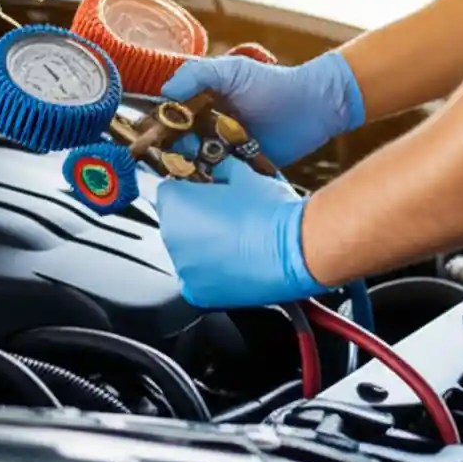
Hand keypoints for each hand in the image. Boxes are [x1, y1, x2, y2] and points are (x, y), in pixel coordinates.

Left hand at [156, 157, 327, 307]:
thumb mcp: (242, 175)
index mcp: (175, 203)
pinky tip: (232, 263)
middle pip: (174, 222)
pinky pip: (196, 278)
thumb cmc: (272, 210)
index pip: (166, 191)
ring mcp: (182, 267)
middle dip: (193, 219)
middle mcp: (170, 236)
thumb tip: (217, 169)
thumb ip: (220, 170)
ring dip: (200, 247)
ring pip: (185, 252)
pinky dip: (209, 272)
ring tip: (233, 243)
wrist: (296, 249)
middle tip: (224, 218)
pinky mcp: (197, 292)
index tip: (201, 193)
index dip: (187, 190)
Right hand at [161, 51, 364, 166]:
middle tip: (172, 162)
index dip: (157, 131)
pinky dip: (215, 186)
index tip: (149, 141)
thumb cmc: (274, 83)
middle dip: (172, 157)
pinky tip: (210, 188)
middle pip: (178, 148)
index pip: (169, 121)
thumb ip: (197, 74)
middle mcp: (208, 129)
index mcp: (200, 105)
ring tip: (192, 175)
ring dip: (192, 172)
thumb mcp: (232, 70)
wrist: (314, 105)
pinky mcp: (242, 170)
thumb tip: (165, 90)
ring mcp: (225, 150)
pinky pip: (222, 181)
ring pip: (197, 166)